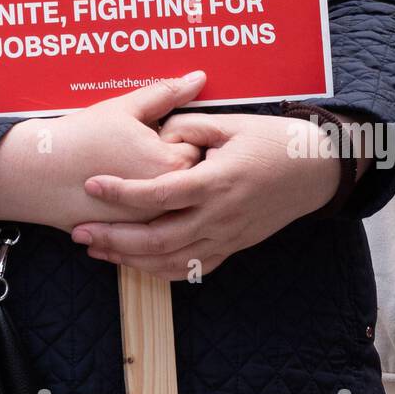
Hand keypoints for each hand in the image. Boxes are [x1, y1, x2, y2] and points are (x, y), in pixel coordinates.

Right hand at [0, 71, 207, 232]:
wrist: (37, 172)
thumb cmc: (80, 136)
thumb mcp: (126, 107)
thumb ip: (167, 93)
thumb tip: (198, 77)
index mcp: (172, 163)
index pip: (196, 146)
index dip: (170, 135)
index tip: (145, 132)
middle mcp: (167, 199)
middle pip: (187, 177)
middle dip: (167, 163)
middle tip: (133, 151)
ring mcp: (149, 223)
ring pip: (169, 201)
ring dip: (156, 188)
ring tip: (124, 170)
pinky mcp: (130, 236)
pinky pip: (148, 221)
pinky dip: (140, 209)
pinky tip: (117, 195)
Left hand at [70, 111, 341, 279]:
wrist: (315, 171)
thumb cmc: (273, 141)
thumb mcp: (231, 123)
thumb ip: (190, 125)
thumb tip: (156, 130)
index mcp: (217, 181)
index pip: (159, 193)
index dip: (122, 191)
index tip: (91, 184)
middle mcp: (220, 216)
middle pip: (157, 239)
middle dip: (114, 239)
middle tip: (79, 232)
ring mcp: (227, 236)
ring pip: (171, 261)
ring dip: (130, 259)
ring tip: (97, 249)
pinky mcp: (233, 247)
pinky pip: (192, 268)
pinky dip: (160, 270)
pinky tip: (135, 262)